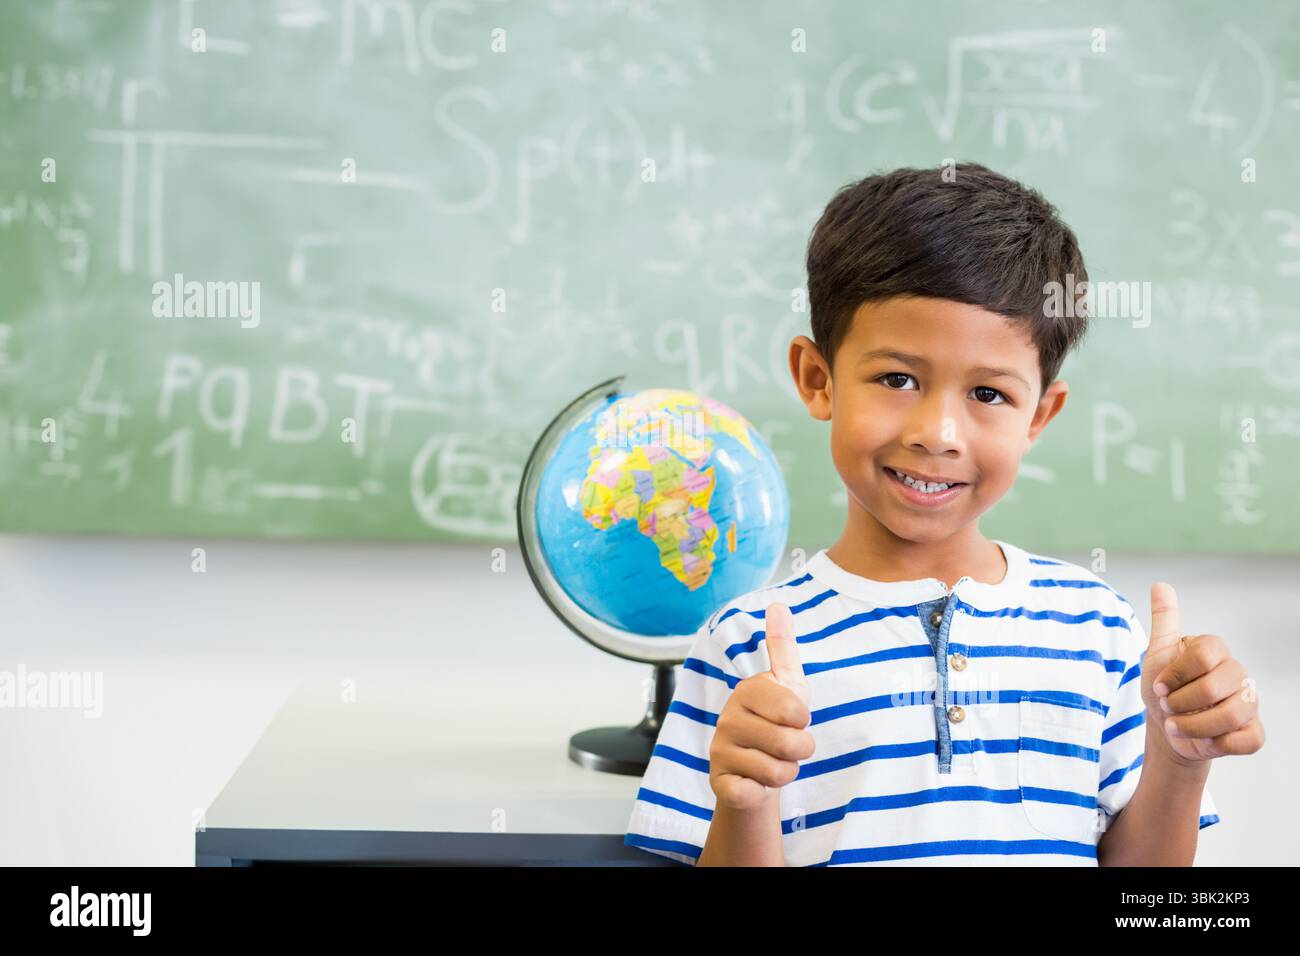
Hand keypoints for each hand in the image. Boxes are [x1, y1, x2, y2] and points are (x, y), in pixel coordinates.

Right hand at [709, 603, 816, 810]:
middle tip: (786, 746)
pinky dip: (762, 793)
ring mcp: (720, 751)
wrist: (754, 770)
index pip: (796, 711)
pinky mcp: (719, 783)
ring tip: (772, 762)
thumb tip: (778, 604)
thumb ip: (782, 646)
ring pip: (778, 773)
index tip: (792, 720)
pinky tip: (754, 781)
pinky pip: (753, 793)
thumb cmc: (775, 723)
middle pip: (790, 744)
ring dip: (785, 773)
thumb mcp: (786, 683)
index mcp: (747, 690)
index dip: (803, 722)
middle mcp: (728, 718)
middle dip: (800, 752)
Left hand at [1140, 581, 1263, 768]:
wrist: (1167, 728)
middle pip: (1216, 686)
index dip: (1177, 674)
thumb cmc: (1163, 689)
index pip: (1205, 654)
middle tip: (1167, 706)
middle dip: (1181, 702)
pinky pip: (1247, 739)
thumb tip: (1161, 584)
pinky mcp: (1252, 730)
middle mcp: (1237, 673)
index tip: (1160, 685)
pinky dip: (1218, 743)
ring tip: (1175, 725)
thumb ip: (1165, 621)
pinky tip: (1204, 739)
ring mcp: (1248, 702)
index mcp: (1215, 651)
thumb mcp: (1157, 654)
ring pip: (1230, 715)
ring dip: (1193, 726)